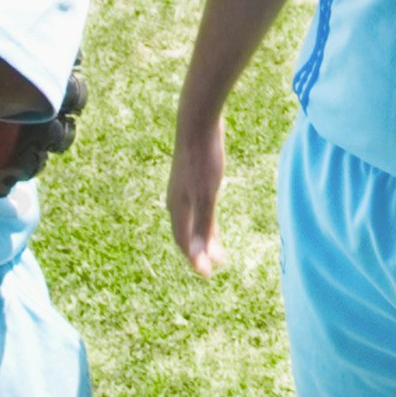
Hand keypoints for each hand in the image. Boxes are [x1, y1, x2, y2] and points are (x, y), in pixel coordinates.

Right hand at [166, 109, 226, 274]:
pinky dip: (205, 217)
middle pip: (187, 232)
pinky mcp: (191, 176)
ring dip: (204, 234)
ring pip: (192, 218)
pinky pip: (196, 204)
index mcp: (178, 208)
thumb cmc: (203, 160)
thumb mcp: (206, 197)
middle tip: (218, 262)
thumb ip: (203, 228)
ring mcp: (183, 187)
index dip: (194, 259)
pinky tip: (212, 212)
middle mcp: (177, 200)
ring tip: (217, 245)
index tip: (208, 274)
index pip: (183, 242)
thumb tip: (197, 259)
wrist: (197, 122)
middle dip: (200, 249)